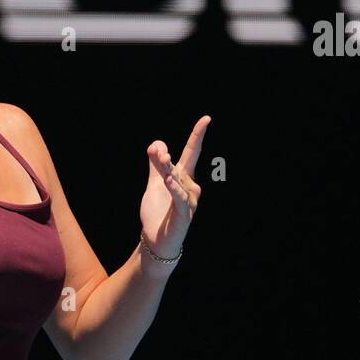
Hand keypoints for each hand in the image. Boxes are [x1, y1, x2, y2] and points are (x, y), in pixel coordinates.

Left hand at [140, 115, 210, 258]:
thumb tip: (156, 143)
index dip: (198, 136)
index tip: (206, 119)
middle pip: (179, 165)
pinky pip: (180, 198)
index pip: (192, 153)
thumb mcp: (154, 184)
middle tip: (154, 150)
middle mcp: (191, 187)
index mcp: (184, 178)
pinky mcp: (184, 215)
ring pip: (178, 180)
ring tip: (158, 159)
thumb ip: (156, 165)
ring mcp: (189, 201)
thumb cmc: (158, 213)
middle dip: (166, 156)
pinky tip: (168, 180)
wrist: (156, 241)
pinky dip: (174, 188)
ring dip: (167, 169)